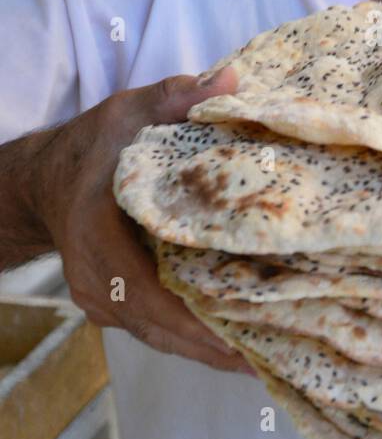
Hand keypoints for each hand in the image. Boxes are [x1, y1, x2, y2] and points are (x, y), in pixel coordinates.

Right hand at [33, 67, 257, 375]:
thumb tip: (230, 82)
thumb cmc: (93, 145)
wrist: (46, 180)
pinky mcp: (111, 309)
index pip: (148, 290)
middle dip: (217, 344)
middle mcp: (96, 280)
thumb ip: (176, 96)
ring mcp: (101, 301)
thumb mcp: (130, 111)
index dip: (196, 319)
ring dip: (211, 348)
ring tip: (272, 356)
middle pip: (162, 327)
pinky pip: (157, 331)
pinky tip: (242, 343)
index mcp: (97, 236)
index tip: (244, 335)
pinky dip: (196, 337)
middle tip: (279, 353)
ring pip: (161, 337)